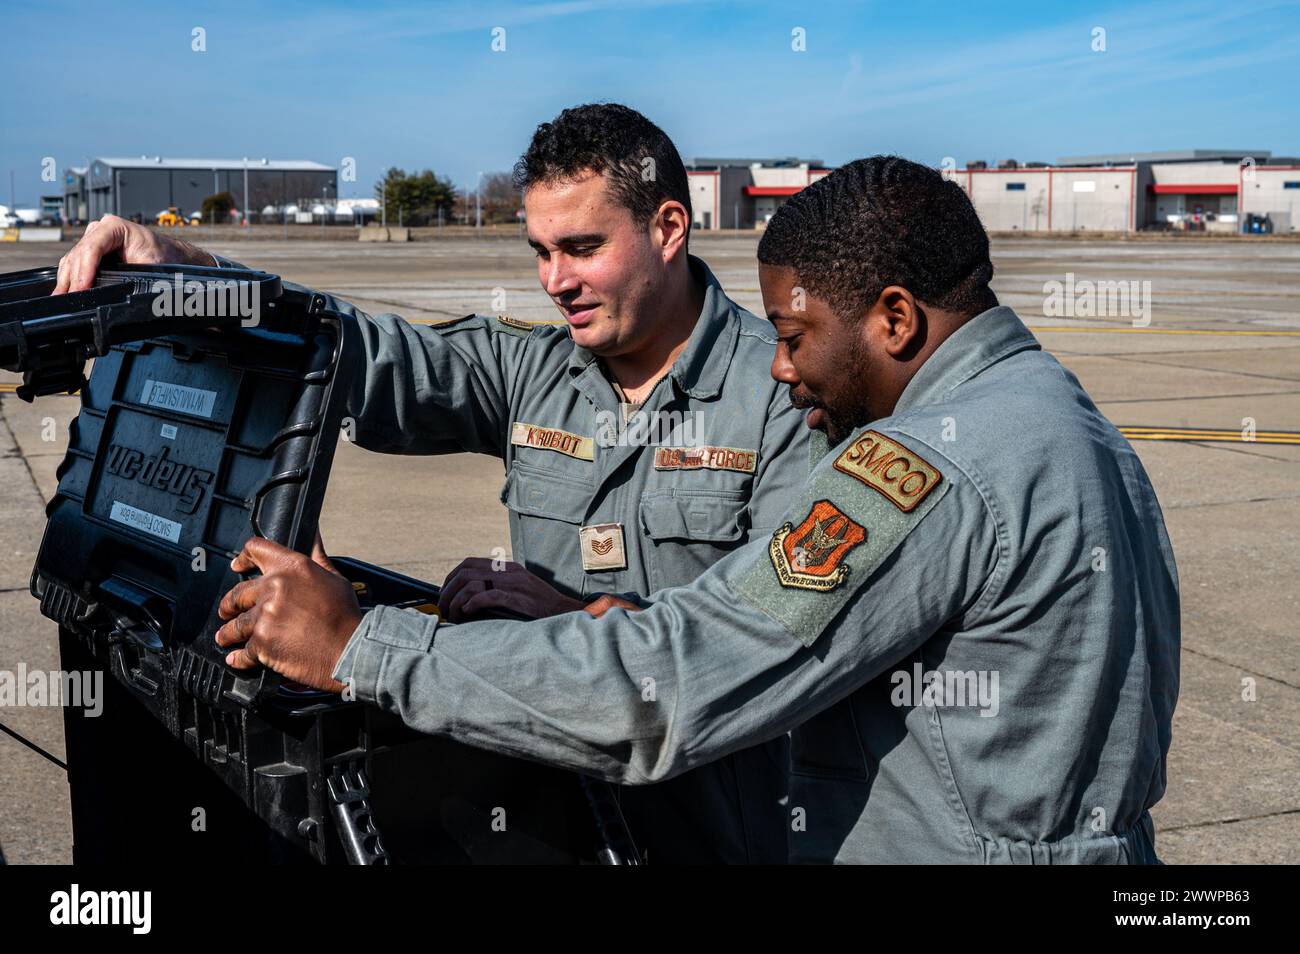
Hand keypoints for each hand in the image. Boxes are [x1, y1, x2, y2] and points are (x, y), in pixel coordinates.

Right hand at [54, 214, 217, 293]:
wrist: (171, 256)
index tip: (82, 288)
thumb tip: (115, 292)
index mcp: (115, 227)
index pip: (92, 247)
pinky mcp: (92, 249)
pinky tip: (65, 291)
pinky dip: (69, 276)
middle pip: (79, 254)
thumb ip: (132, 276)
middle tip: (70, 298)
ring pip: (73, 258)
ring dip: (67, 279)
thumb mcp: (152, 267)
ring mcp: (94, 237)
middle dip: (73, 278)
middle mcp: (101, 228)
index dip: (84, 269)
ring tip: (63, 297)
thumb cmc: (164, 258)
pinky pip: (75, 262)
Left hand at [214, 534, 362, 691]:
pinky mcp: (261, 643)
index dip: (244, 557)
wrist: (350, 649)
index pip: (256, 549)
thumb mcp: (335, 578)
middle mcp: (274, 588)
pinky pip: (241, 651)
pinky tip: (239, 658)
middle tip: (228, 611)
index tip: (237, 567)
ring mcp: (265, 616)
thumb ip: (317, 556)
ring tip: (227, 638)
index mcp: (292, 567)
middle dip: (230, 604)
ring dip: (229, 633)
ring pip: (234, 625)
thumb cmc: (345, 616)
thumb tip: (313, 533)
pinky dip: (239, 657)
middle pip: (237, 592)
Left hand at [438, 558, 585, 621]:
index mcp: (507, 568)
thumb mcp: (519, 590)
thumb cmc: (541, 608)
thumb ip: (499, 588)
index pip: (469, 563)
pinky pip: (487, 595)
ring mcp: (514, 583)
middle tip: (443, 608)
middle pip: (465, 572)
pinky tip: (467, 614)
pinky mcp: (518, 598)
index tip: (445, 594)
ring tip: (453, 615)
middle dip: (448, 590)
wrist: (566, 613)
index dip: (451, 577)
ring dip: (456, 600)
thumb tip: (471, 599)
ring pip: (471, 583)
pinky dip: (471, 604)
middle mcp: (508, 571)